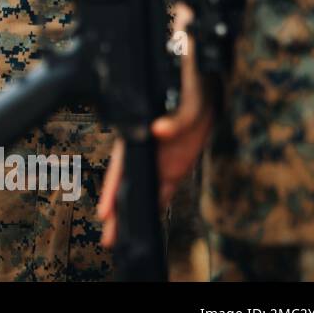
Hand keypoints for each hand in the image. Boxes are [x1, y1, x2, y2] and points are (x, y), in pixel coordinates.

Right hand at [97, 4, 213, 247]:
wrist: (207, 79)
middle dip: (117, 210)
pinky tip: (146, 222)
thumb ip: (175, 113)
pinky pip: (163, 189)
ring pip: (142, 191)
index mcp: (142, 130)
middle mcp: (147, 147)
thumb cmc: (188, 75)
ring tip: (117, 237)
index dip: (113, 189)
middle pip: (127, 183)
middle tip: (109, 236)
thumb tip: (159, 130)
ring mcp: (160, 158)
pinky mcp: (175, 164)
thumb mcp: (186, 90)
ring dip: (131, 213)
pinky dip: (153, 206)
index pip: (123, 165)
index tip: (106, 212)